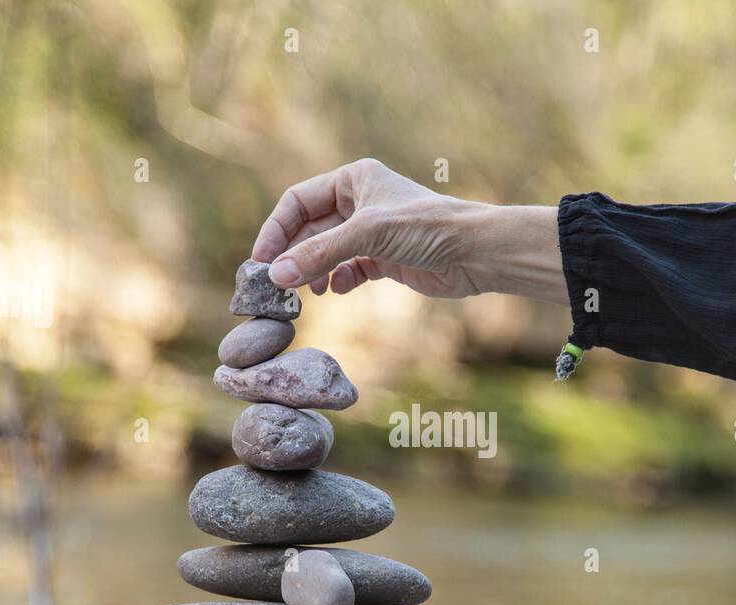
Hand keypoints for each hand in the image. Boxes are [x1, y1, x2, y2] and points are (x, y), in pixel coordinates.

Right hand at [251, 159, 567, 304]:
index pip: (298, 202)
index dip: (277, 229)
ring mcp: (372, 232)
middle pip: (310, 229)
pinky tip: (337, 291)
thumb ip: (319, 254)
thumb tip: (276, 275)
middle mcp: (360, 202)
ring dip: (314, 271)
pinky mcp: (385, 258)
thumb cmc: (425, 229)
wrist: (474, 253)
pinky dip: (339, 280)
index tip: (261, 260)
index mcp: (353, 180)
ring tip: (307, 292)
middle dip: (294, 255)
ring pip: (328, 252)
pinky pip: (349, 269)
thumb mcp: (366, 236)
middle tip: (276, 284)